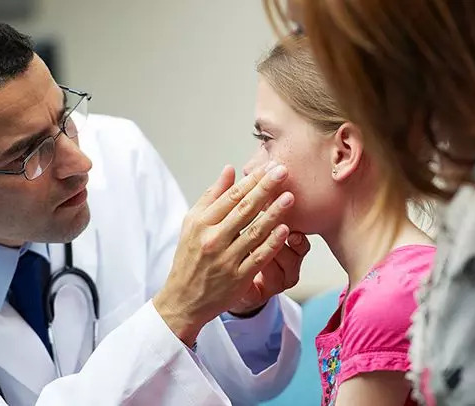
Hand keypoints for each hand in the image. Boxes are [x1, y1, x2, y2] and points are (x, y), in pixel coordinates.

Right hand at [153, 162, 294, 345]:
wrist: (184, 299)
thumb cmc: (190, 256)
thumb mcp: (192, 223)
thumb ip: (212, 196)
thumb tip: (230, 169)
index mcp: (201, 223)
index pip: (231, 197)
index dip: (252, 180)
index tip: (269, 167)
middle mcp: (213, 240)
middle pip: (244, 210)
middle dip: (266, 189)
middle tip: (283, 172)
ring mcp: (226, 260)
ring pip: (255, 232)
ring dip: (274, 213)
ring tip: (290, 197)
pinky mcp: (238, 278)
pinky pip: (259, 257)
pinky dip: (272, 243)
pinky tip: (286, 229)